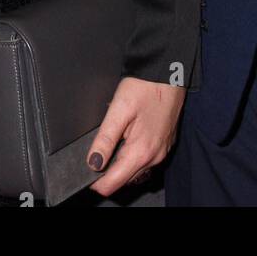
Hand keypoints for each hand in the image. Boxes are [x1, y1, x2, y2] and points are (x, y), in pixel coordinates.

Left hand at [85, 76, 185, 196]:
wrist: (170, 71)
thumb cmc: (145, 86)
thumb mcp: (119, 109)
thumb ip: (105, 139)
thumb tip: (93, 163)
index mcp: (141, 151)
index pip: (113, 183)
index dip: (96, 183)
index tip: (86, 174)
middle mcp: (154, 157)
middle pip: (125, 180)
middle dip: (108, 174)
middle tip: (97, 154)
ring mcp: (162, 152)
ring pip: (136, 171)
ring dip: (121, 165)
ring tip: (112, 145)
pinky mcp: (166, 144)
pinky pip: (146, 160)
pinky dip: (134, 157)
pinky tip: (128, 140)